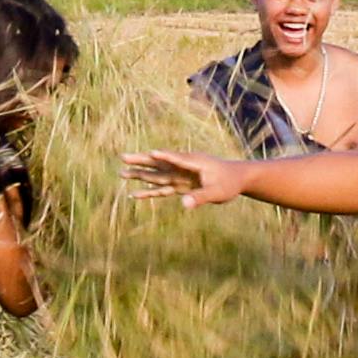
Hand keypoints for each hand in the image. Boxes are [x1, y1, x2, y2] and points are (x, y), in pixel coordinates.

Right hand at [124, 149, 245, 206]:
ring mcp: (179, 176)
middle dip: (141, 161)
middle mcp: (182, 167)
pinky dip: (148, 191)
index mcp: (194, 162)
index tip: (151, 152)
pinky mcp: (179, 185)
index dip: (164, 156)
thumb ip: (200, 197)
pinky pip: (161, 189)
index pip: (176, 159)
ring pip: (156, 174)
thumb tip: (184, 204)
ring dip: (140, 174)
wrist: (235, 178)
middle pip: (159, 163)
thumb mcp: (217, 192)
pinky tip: (134, 194)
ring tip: (121, 172)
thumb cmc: (229, 183)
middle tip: (122, 157)